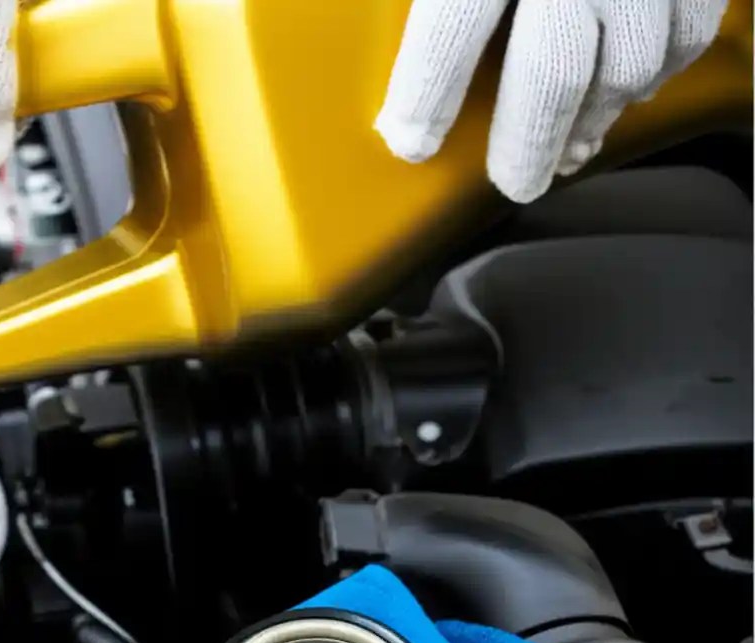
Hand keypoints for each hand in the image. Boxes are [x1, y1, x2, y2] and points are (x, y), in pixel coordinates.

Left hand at [375, 0, 727, 202]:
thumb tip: (382, 32)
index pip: (453, 32)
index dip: (427, 96)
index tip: (408, 142)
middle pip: (552, 70)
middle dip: (527, 141)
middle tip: (515, 184)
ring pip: (628, 65)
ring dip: (592, 118)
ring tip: (566, 149)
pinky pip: (685, 35)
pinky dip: (651, 74)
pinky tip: (620, 89)